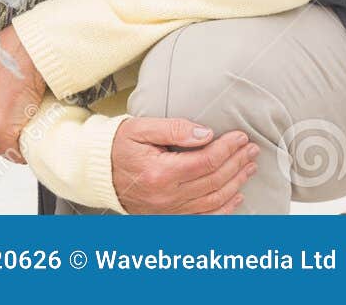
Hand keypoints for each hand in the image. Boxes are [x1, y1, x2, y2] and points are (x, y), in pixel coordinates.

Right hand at [110, 117, 258, 214]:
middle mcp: (168, 196)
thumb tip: (206, 134)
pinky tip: (236, 196)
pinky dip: (224, 207)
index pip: (206, 161)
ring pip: (214, 199)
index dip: (227, 148)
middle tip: (250, 149)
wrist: (96, 171)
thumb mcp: (139, 129)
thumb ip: (173, 129)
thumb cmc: (116, 146)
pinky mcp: (170, 216)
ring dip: (236, 182)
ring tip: (248, 166)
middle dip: (237, 163)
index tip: (240, 137)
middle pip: (214, 180)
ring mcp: (170, 210)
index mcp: (161, 173)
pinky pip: (205, 216)